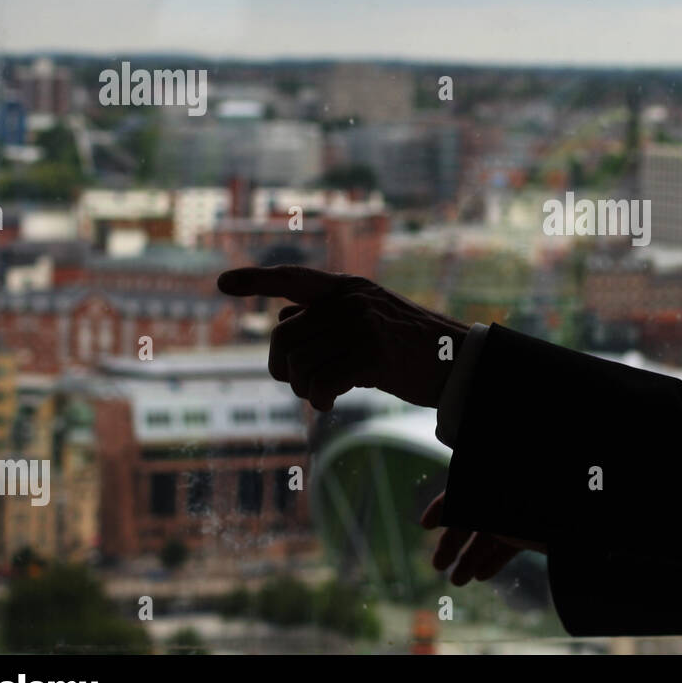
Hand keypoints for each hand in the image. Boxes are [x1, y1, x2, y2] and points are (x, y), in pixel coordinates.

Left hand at [216, 265, 470, 410]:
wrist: (458, 363)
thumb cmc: (412, 348)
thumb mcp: (371, 318)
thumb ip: (328, 315)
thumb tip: (283, 316)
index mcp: (349, 288)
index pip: (293, 279)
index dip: (256, 280)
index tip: (223, 284)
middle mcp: (352, 301)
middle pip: (284, 336)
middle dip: (282, 367)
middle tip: (301, 385)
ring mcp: (362, 325)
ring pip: (300, 364)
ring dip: (305, 389)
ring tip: (323, 395)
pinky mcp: (372, 354)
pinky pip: (321, 383)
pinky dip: (320, 400)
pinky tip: (331, 403)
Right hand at [420, 490, 546, 584]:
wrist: (578, 530)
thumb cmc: (530, 510)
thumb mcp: (491, 507)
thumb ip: (468, 504)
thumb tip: (448, 509)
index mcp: (491, 479)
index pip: (464, 489)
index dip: (442, 505)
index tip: (424, 525)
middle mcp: (505, 492)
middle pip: (476, 515)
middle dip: (455, 541)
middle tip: (438, 565)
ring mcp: (522, 512)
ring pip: (492, 533)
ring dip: (472, 556)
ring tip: (457, 581)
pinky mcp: (537, 530)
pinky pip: (511, 543)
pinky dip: (496, 558)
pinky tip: (481, 576)